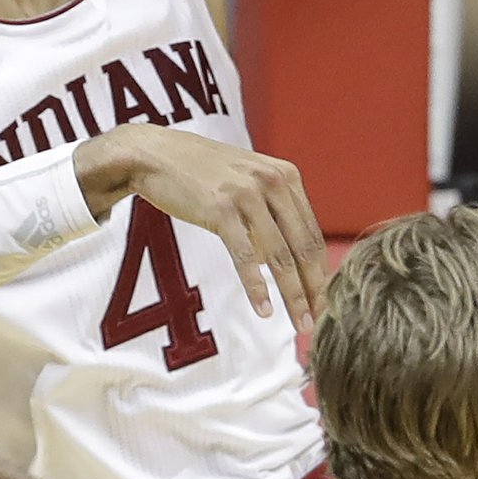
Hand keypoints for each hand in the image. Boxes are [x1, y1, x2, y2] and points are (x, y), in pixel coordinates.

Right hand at [76, 126, 330, 336]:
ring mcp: (246, 194)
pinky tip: (264, 310)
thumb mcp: (247, 179)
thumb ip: (271, 209)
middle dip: (314, 289)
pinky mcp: (221, 210)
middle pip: (302, 247)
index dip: (320, 271)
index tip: (323, 300)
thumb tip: (280, 257)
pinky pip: (245, 257)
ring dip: (293, 295)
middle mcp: (272, 182)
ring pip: (279, 256)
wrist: (155, 155)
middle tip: (320, 321)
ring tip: (300, 324)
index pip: (311, 233)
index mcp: (286, 175)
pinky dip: (256, 288)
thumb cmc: (200, 172)